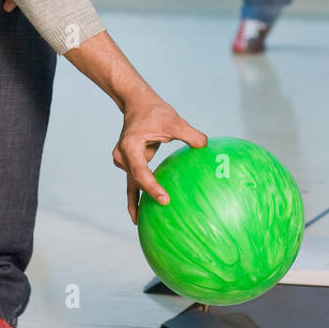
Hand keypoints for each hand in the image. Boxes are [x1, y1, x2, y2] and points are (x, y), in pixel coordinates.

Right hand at [113, 92, 207, 223]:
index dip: (151, 188)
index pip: (141, 172)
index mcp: (130, 147)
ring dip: (138, 201)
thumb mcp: (175, 121)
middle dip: (146, 199)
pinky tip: (140, 215)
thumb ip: (190, 134)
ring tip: (143, 224)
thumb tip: (206, 147)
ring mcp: (122, 161)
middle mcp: (122, 156)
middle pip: (135, 181)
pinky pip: (133, 182)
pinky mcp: (128, 163)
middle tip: (162, 215)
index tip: (165, 199)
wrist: (137, 103)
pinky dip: (137, 196)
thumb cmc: (156, 112)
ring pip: (132, 184)